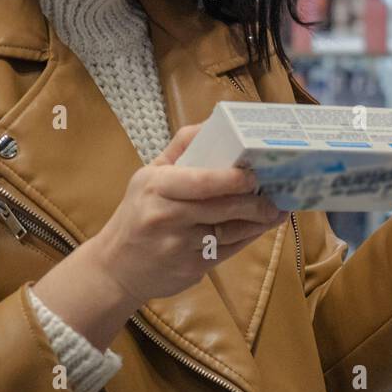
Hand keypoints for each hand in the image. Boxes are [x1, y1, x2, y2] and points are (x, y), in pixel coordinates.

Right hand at [87, 123, 287, 306]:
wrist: (114, 268)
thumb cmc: (136, 214)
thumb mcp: (148, 175)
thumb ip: (181, 148)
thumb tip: (213, 122)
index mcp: (156, 187)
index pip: (202, 181)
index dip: (233, 179)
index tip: (255, 175)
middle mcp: (166, 216)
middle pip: (223, 207)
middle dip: (255, 201)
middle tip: (277, 194)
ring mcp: (179, 246)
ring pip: (231, 230)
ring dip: (259, 221)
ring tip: (277, 210)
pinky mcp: (190, 268)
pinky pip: (228, 250)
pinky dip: (248, 238)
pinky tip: (261, 227)